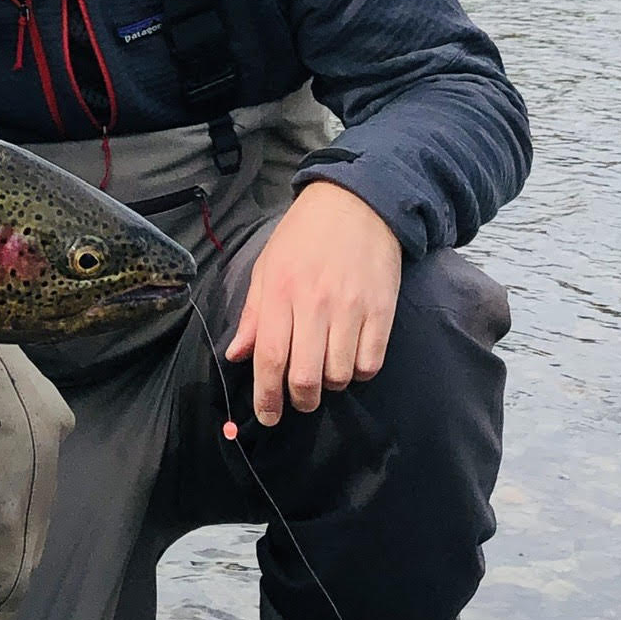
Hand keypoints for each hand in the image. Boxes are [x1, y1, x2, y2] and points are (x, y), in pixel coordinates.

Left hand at [226, 181, 401, 426]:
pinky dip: (359, 372)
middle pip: (305, 376)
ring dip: (330, 385)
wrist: (357, 203)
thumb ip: (254, 316)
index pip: (270, 358)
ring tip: (325, 371)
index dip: (266, 396)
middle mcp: (315, 304)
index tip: (267, 416)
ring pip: (340, 375)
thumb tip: (237, 355)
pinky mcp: (383, 310)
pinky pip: (371, 362)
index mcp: (281, 294)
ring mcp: (352, 309)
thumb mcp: (267, 268)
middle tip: (298, 400)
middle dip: (299, 400)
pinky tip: (351, 359)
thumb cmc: (303, 237)